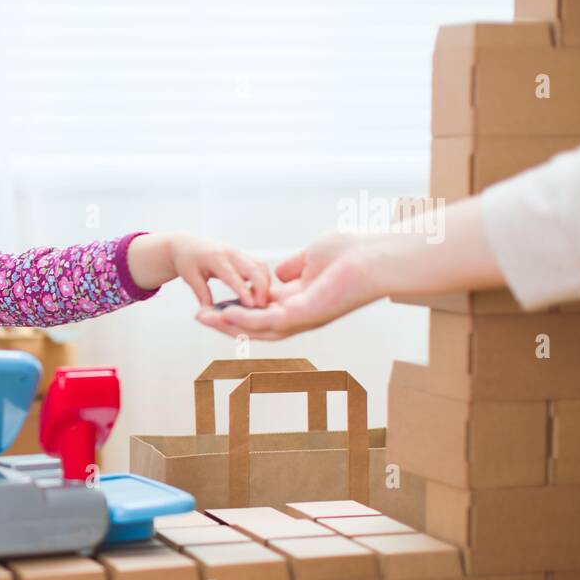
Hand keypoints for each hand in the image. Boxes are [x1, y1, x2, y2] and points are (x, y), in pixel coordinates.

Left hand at [160, 233, 271, 307]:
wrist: (186, 244)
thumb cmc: (186, 261)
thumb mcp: (189, 277)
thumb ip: (201, 293)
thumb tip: (208, 312)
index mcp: (215, 258)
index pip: (233, 276)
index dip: (244, 290)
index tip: (252, 305)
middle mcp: (230, 253)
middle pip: (254, 268)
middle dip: (262, 287)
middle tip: (264, 306)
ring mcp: (239, 252)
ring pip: (260, 266)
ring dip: (265, 283)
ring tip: (264, 302)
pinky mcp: (243, 255)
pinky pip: (258, 266)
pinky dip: (263, 279)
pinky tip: (262, 293)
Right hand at [196, 231, 385, 339]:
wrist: (381, 254)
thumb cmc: (355, 251)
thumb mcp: (312, 256)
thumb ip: (292, 268)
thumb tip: (277, 274)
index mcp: (303, 301)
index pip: (262, 309)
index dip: (236, 308)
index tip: (213, 303)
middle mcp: (302, 314)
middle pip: (256, 325)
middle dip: (226, 323)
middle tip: (198, 317)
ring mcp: (305, 317)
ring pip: (259, 328)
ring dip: (229, 325)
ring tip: (203, 318)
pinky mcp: (308, 313)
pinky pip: (270, 320)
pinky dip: (246, 319)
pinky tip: (225, 315)